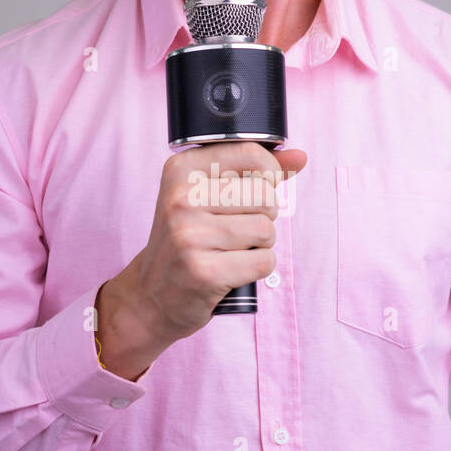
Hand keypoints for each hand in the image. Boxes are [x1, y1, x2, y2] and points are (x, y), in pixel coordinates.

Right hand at [96, 141, 306, 373]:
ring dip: (260, 245)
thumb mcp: (208, 197)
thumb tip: (300, 157)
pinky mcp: (203, 272)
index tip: (256, 192)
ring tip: (232, 250)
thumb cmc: (188, 241)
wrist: (151, 296)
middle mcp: (181, 199)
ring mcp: (189, 236)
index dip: (269, 175)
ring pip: (266, 230)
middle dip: (264, 216)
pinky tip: (232, 270)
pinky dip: (258, 269)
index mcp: (181, 170)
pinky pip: (264, 262)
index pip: (250, 154)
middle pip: (264, 195)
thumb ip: (254, 173)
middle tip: (236, 230)